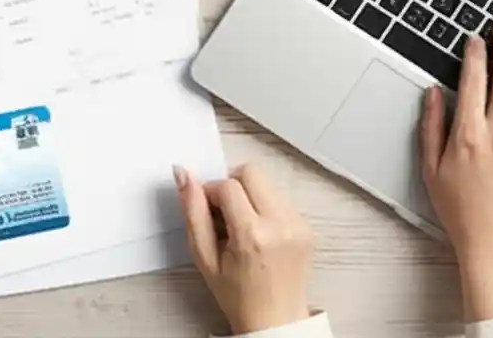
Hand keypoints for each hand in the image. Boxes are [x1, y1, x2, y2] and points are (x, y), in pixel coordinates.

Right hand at [176, 163, 314, 334]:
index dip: (210, 192)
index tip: (206, 210)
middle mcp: (281, 224)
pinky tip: (258, 233)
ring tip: (241, 226)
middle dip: (231, 184)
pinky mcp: (308, 226)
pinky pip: (280, 199)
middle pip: (252, 172)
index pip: (228, 185)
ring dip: (249, 195)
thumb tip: (183, 174)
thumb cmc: (237, 296)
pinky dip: (265, 207)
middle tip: (223, 212)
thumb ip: (193, 213)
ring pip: (267, 183)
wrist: (275, 320)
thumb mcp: (204, 258)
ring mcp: (299, 224)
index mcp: (253, 235)